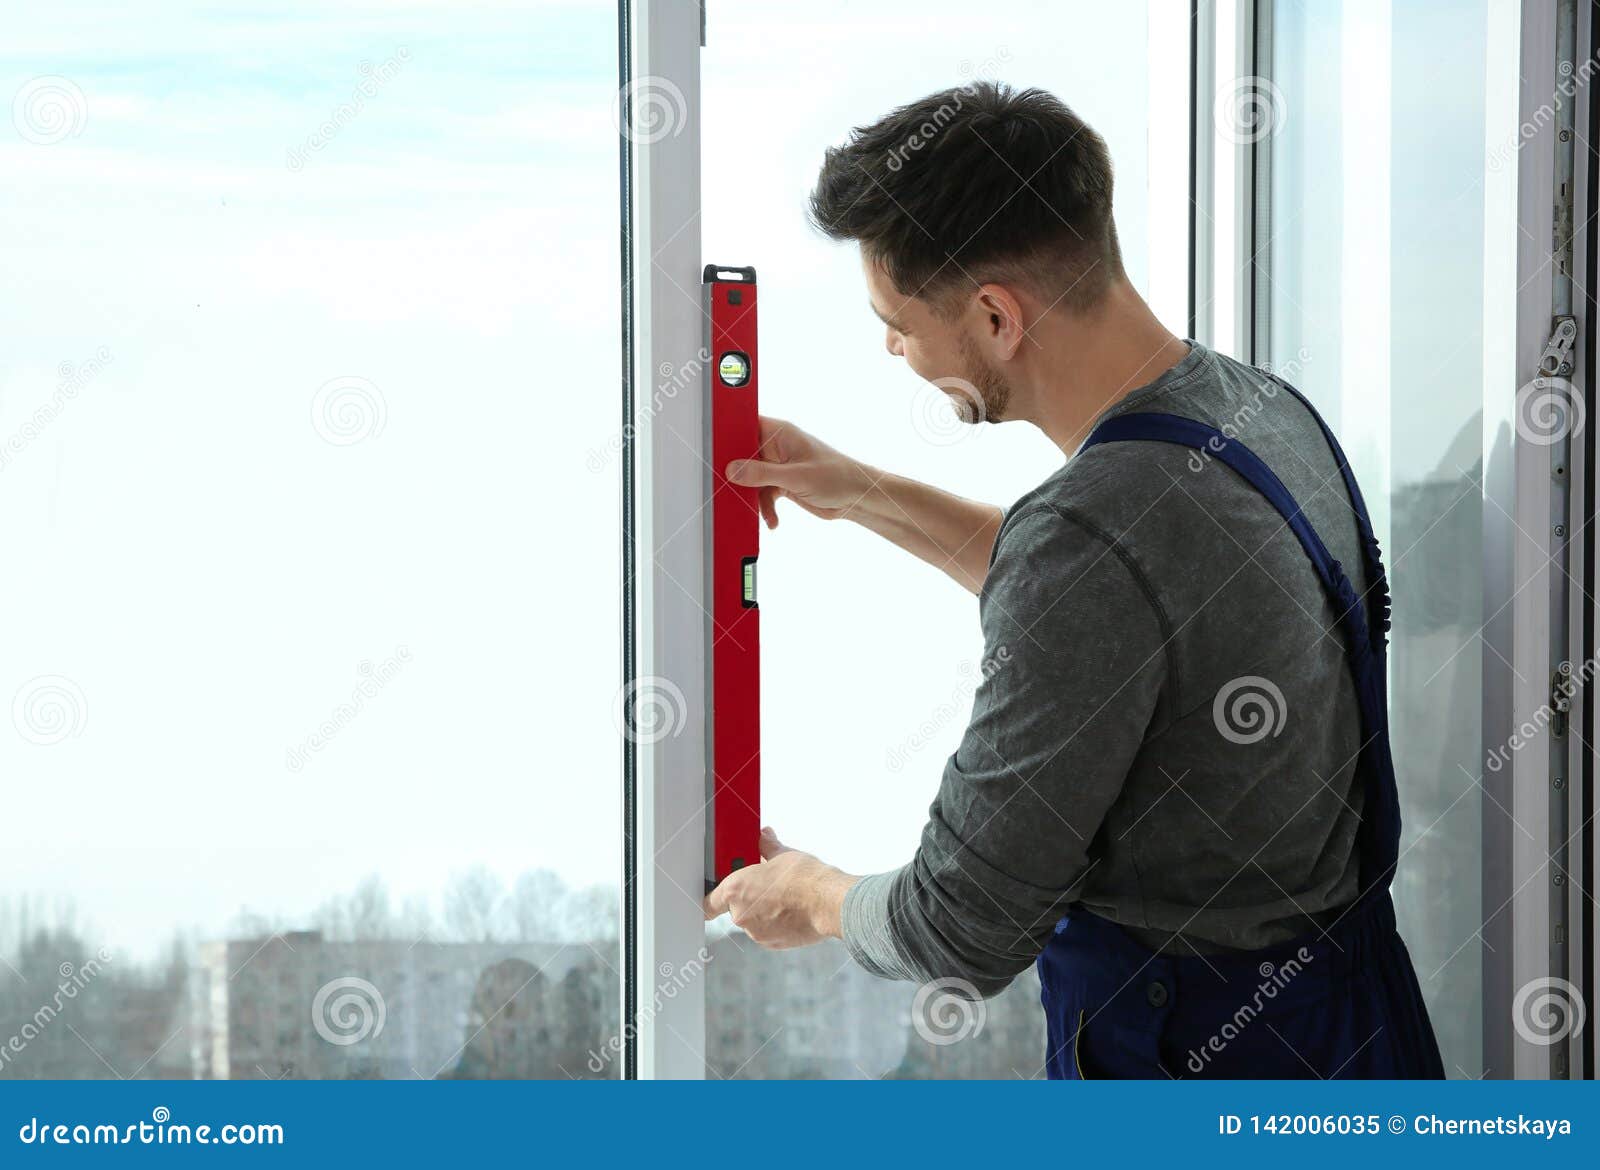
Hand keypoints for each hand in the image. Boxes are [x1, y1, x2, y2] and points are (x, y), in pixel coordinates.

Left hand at [703, 828, 857, 948]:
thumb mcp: (783, 854)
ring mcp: (756, 933)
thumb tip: (765, 837)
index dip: (711, 899)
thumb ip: (767, 847)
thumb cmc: (804, 878)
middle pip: (735, 909)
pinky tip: (791, 910)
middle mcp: (741, 915)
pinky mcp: (774, 944)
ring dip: (763, 912)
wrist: (828, 902)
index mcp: (735, 890)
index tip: (715, 895)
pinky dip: (776, 923)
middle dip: (748, 898)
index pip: (707, 903)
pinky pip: (768, 931)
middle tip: (765, 886)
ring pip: (753, 921)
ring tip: (783, 897)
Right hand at [726, 417, 878, 528]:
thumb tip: (733, 470)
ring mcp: (778, 465)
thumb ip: (762, 473)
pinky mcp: (782, 483)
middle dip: (737, 473)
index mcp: (780, 432)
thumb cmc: (837, 476)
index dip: (728, 435)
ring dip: (753, 497)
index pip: (745, 425)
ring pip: (751, 478)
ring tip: (758, 510)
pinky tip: (773, 520)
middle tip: (729, 487)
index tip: (714, 451)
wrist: (856, 498)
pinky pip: (763, 494)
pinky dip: (765, 508)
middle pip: (744, 455)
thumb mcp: (796, 476)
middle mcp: (776, 446)